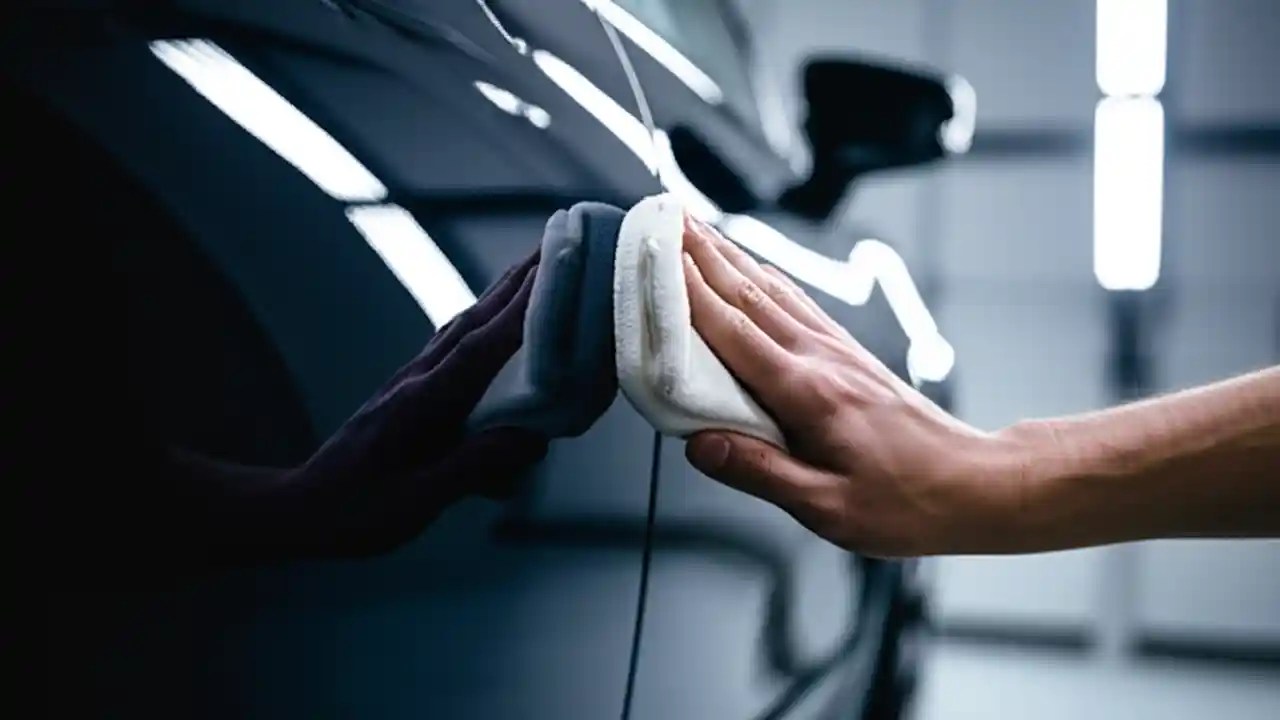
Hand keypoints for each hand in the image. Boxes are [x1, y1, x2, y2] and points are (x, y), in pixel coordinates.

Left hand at [180, 251, 550, 563]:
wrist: (302, 509)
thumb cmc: (358, 512)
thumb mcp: (419, 501)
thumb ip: (474, 467)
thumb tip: (532, 441)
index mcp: (424, 404)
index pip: (483, 346)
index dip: (523, 309)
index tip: (556, 270)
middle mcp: (418, 381)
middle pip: (476, 320)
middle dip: (517, 281)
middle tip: (555, 242)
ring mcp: (410, 383)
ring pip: (463, 326)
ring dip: (500, 294)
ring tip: (534, 268)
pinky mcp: (407, 393)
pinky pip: (453, 345)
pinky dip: (481, 322)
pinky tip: (493, 321)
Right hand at [680, 218, 1024, 556]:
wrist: (974, 484)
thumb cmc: (908, 503)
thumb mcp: (829, 509)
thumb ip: (761, 472)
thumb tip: (700, 444)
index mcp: (810, 395)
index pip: (734, 332)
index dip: (690, 291)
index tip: (659, 255)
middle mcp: (822, 360)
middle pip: (748, 294)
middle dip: (702, 253)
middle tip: (666, 216)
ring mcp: (838, 352)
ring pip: (772, 291)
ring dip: (730, 256)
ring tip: (696, 228)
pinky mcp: (849, 356)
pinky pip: (797, 304)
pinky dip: (766, 278)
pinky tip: (754, 268)